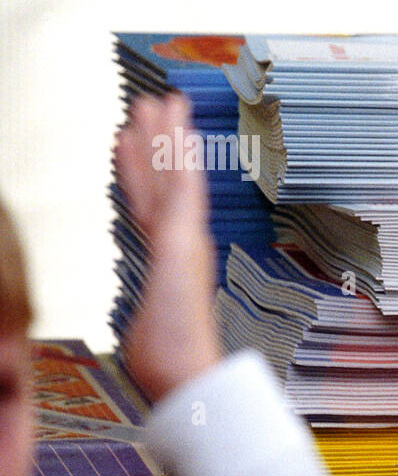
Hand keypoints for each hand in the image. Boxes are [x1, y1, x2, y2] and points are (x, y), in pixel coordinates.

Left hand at [113, 93, 221, 401]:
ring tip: (162, 100)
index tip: (129, 144)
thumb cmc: (170, 366)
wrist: (189, 376)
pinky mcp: (185, 239)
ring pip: (175, 176)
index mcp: (170, 263)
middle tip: (149, 104)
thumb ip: (151, 325)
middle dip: (155, 143)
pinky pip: (185, 187)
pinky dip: (183, 156)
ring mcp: (186, 239)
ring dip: (170, 135)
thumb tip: (146, 339)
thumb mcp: (150, 336)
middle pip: (163, 184)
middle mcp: (181, 245)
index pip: (150, 208)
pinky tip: (181, 127)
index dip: (139, 174)